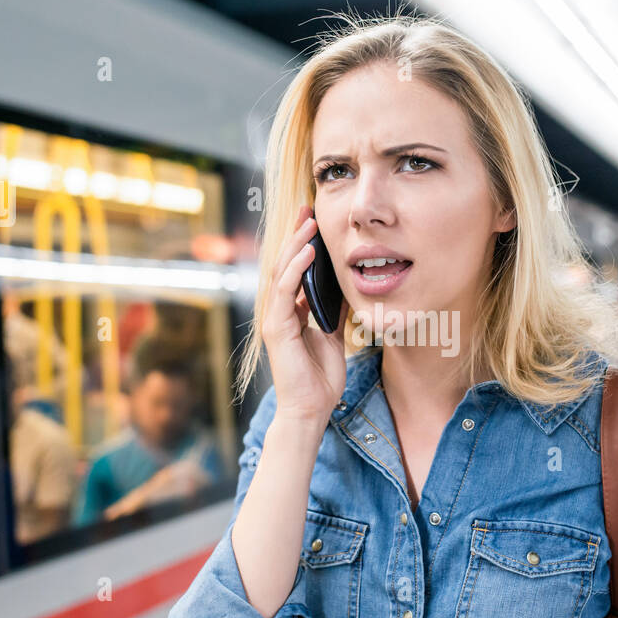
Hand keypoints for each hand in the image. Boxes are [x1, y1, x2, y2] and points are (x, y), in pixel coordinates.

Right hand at [261, 204, 348, 423]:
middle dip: (296, 235)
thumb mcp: (332, 335)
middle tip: (308, 208)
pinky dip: (295, 270)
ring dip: (295, 245)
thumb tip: (343, 286)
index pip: (294, 270)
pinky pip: (284, 292)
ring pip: (281, 272)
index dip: (303, 244)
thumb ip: (331, 311)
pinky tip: (306, 253)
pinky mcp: (276, 328)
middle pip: (284, 264)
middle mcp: (278, 312)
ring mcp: (274, 319)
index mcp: (290, 312)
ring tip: (308, 222)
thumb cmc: (320, 378)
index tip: (313, 220)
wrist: (311, 409)